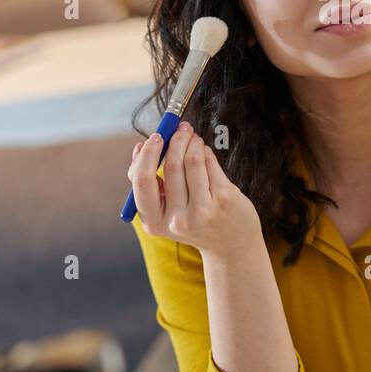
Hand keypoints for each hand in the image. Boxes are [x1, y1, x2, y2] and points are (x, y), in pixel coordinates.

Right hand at [127, 121, 262, 257]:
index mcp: (155, 222)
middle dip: (175, 140)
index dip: (147, 155)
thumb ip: (151, 183)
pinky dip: (206, 152)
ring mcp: (202, 211)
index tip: (155, 137)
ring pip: (193, 161)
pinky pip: (210, 164)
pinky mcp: (223, 200)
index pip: (142, 182)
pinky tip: (205, 153)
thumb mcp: (166, 211)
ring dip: (192, 142)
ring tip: (193, 138)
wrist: (230, 244)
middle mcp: (177, 220)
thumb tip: (139, 148)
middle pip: (171, 166)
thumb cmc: (194, 219)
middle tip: (179, 127)